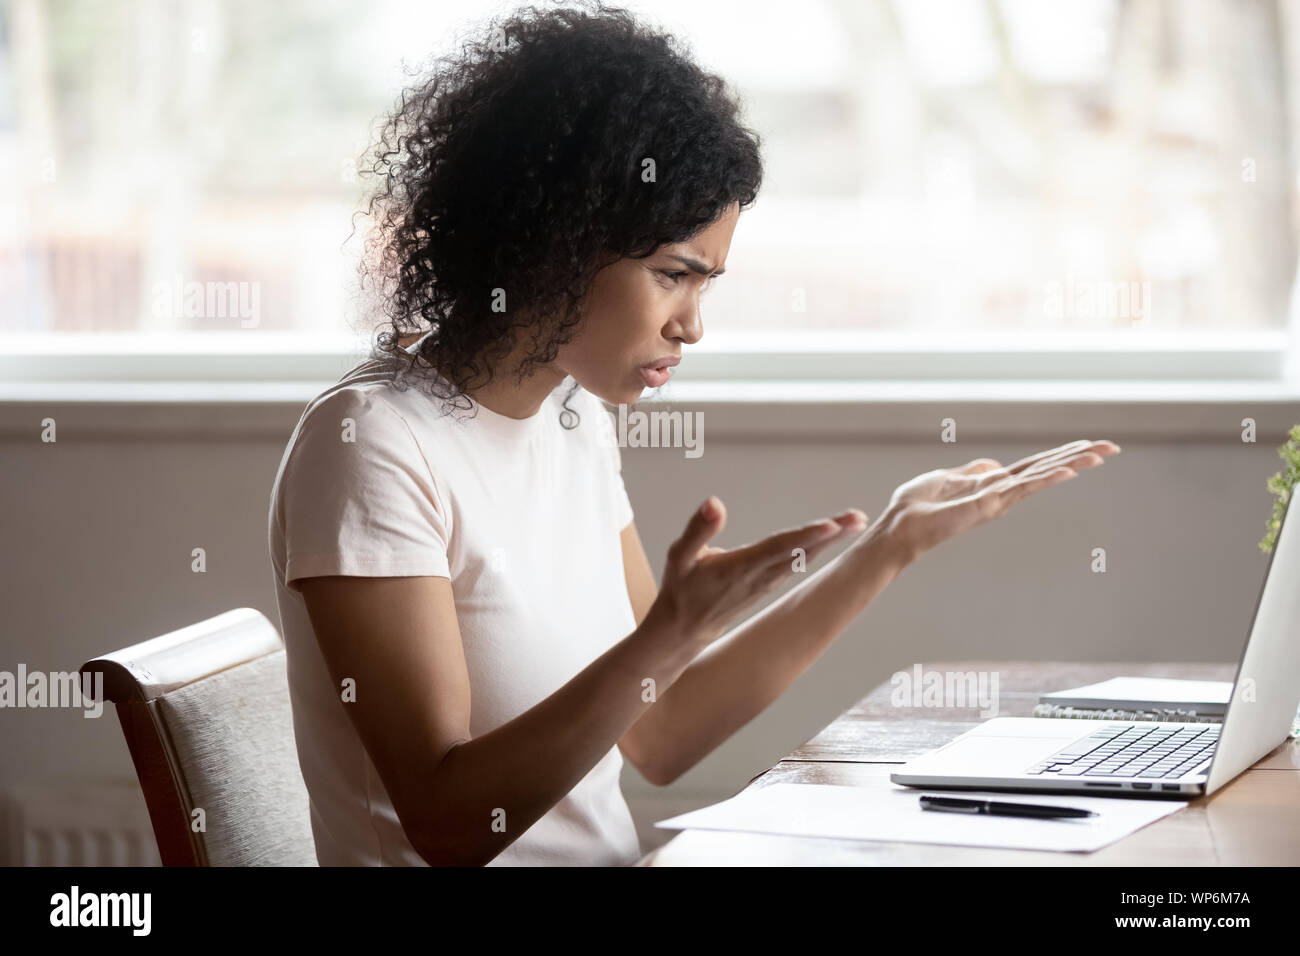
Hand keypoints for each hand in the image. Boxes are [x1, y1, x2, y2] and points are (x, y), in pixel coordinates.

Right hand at [647, 496, 867, 650]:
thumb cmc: (682, 589)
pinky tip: (833, 535)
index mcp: (740, 567)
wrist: (686, 629)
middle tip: (859, 519)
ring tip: (855, 522)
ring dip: (831, 540)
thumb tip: (714, 502)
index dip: (805, 537)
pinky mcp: (769, 583)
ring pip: (804, 558)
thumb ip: (699, 529)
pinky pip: (799, 562)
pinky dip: (819, 547)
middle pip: (801, 552)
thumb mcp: (680, 557)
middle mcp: (760, 576)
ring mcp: (768, 582)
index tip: (830, 526)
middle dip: (831, 535)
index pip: (778, 548)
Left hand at [877, 439, 1120, 564]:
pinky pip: (1021, 488)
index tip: (1088, 446)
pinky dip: (1045, 479)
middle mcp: (1001, 493)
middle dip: (1078, 457)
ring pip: (1041, 477)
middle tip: (1112, 447)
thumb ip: (972, 472)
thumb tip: (994, 466)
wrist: (899, 527)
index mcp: (992, 484)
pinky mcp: (987, 504)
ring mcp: (997, 499)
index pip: (1034, 466)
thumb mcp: (946, 477)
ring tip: (1101, 454)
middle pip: (1046, 469)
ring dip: (1072, 465)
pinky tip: (1068, 472)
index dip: (1060, 455)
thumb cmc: (916, 506)